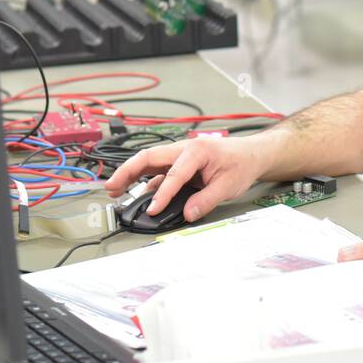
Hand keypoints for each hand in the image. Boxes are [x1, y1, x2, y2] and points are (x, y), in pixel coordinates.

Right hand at [103, 135, 272, 222]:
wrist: (251, 154)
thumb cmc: (241, 164)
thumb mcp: (229, 185)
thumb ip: (206, 200)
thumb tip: (188, 213)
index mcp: (196, 151)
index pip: (174, 174)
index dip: (162, 194)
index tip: (153, 210)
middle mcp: (183, 150)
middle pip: (149, 157)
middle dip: (127, 171)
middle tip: (111, 187)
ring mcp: (180, 156)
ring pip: (149, 163)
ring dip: (131, 174)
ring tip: (114, 190)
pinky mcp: (180, 165)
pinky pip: (158, 172)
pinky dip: (145, 182)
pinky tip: (138, 195)